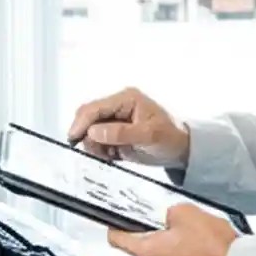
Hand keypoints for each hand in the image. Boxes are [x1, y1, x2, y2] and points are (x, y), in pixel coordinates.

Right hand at [67, 87, 190, 167]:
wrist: (182, 151)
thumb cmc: (170, 138)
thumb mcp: (148, 135)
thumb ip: (120, 133)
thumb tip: (93, 132)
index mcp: (126, 99)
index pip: (95, 108)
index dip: (81, 123)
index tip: (73, 138)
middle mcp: (117, 107)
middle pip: (88, 118)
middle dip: (86, 136)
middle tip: (95, 152)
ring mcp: (114, 120)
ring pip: (90, 131)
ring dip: (93, 145)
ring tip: (110, 155)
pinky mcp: (114, 134)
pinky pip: (97, 142)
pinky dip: (99, 150)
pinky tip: (111, 156)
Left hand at [107, 204, 238, 255]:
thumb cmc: (212, 244)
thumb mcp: (184, 212)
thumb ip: (165, 210)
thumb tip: (163, 214)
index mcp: (147, 253)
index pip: (116, 239)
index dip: (116, 223)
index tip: (120, 215)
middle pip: (138, 246)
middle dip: (148, 230)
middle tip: (164, 218)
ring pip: (157, 254)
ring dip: (165, 241)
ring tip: (185, 230)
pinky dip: (177, 252)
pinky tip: (194, 242)